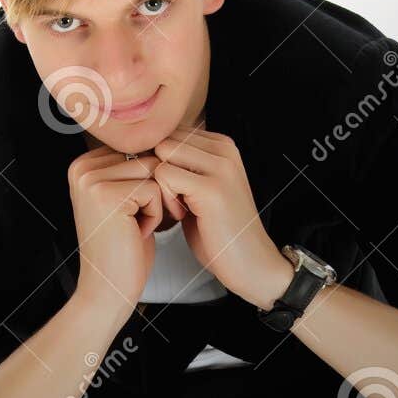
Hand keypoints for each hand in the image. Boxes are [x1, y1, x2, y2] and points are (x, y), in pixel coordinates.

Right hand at [67, 145, 165, 312]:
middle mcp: (83, 168)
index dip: (147, 185)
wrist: (109, 289)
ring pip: (154, 173)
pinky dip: (155, 216)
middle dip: (153, 194)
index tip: (128, 214)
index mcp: (84, 165)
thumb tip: (163, 141)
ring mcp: (92, 180)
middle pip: (148, 159)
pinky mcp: (107, 194)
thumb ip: (132, 169)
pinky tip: (134, 233)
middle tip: (132, 224)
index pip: (140, 152)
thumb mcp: (126, 200)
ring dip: (155, 204)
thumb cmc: (123, 250)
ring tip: (132, 227)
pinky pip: (155, 190)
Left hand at [151, 129, 292, 308]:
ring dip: (161, 183)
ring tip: (180, 208)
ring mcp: (219, 166)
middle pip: (164, 140)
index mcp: (222, 146)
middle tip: (174, 201)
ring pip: (162, 153)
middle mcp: (224, 149)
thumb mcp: (200, 191)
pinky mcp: (211, 187)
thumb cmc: (221, 234)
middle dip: (159, 170)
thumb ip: (182, 168)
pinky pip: (164, 175)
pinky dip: (165, 199)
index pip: (171, 133)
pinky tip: (182, 216)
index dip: (163, 162)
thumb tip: (146, 153)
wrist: (250, 264)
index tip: (178, 192)